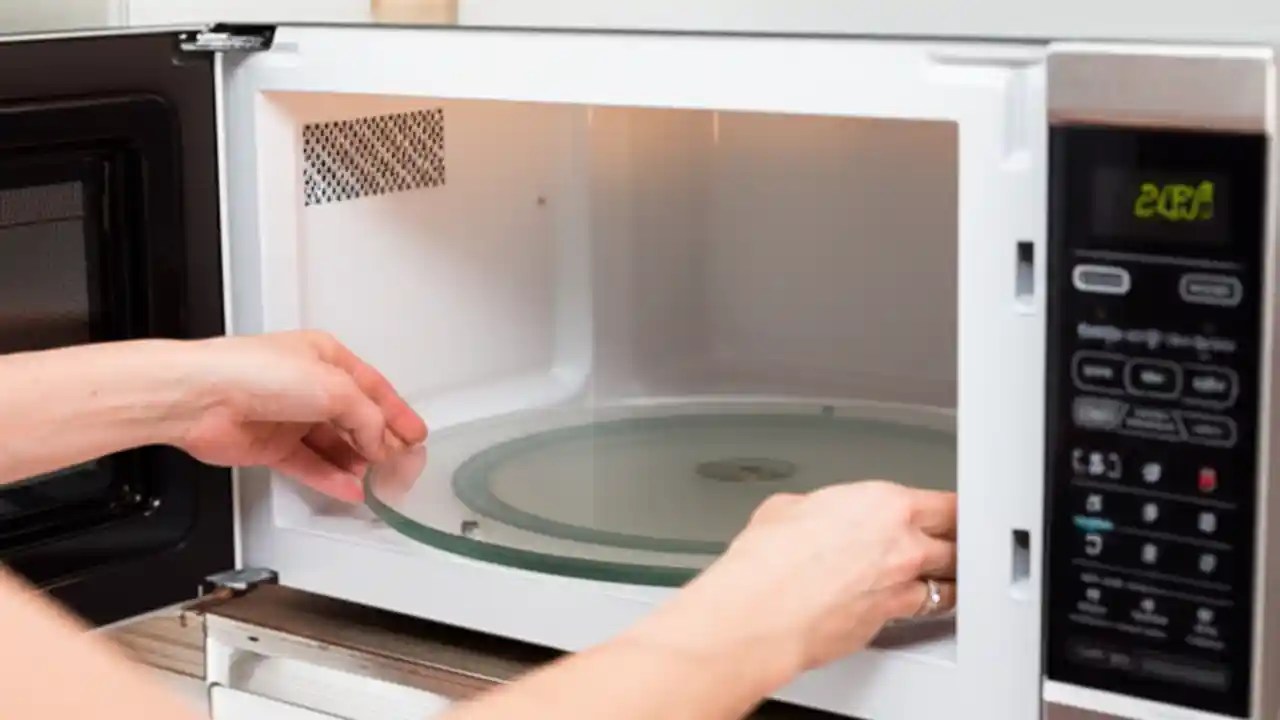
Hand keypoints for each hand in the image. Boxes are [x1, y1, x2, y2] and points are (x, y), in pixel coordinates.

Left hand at [173, 331, 426, 501]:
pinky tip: (351, 489)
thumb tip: (381, 443)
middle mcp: (308, 386)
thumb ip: (368, 418)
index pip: (373, 388)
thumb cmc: (254, 371)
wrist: (200, 398)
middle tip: (404, 464)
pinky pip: (310, 466)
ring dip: (358, 463)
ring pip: (335, 445)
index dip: (398, 413)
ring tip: (381, 481)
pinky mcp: (271, 446)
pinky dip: (332, 478)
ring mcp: (290, 417)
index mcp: (325, 357)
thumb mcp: (334, 387)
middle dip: (382, 442)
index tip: (416, 435)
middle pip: (356, 419)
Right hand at [624, 481, 956, 689]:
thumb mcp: (788, 507)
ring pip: (946, 586)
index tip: (947, 512)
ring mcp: (899, 588)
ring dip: (943, 581)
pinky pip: (915, 613)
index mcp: (884, 504)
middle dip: (954, 545)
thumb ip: (818, 508)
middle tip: (950, 544)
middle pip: (956, 545)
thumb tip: (811, 515)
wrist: (761, 610)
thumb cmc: (768, 559)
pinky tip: (902, 605)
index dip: (950, 510)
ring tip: (938, 579)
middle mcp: (902, 545)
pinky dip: (914, 609)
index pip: (946, 504)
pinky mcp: (886, 623)